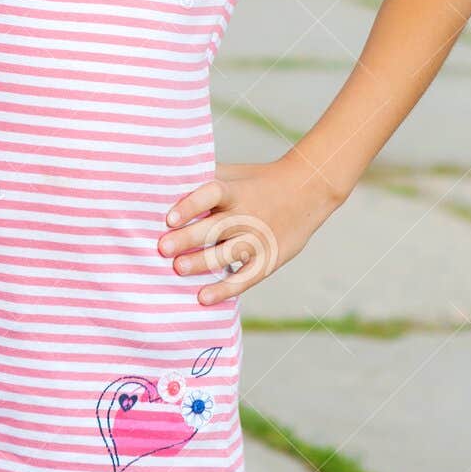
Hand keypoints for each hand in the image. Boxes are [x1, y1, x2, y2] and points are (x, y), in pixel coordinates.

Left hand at [157, 152, 342, 305]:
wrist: (308, 189)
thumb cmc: (259, 181)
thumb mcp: (235, 174)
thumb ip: (206, 179)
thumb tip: (165, 182)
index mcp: (235, 191)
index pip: (211, 194)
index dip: (190, 205)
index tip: (169, 218)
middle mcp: (246, 214)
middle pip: (215, 227)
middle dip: (188, 239)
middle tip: (162, 249)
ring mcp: (258, 238)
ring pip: (227, 253)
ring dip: (201, 262)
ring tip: (178, 269)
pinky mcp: (268, 259)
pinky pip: (245, 278)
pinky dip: (225, 289)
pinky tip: (203, 297)